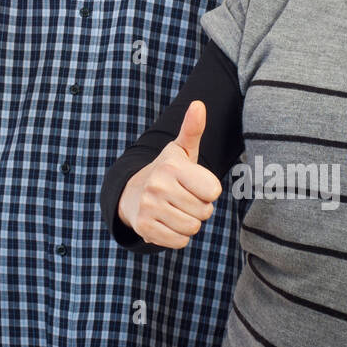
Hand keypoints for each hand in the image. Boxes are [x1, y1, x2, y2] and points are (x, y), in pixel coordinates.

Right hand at [117, 101, 222, 248]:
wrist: (132, 193)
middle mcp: (157, 186)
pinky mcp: (144, 228)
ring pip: (193, 228)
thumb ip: (192, 129)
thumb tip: (198, 104)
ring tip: (175, 210)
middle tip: (183, 198)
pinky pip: (179, 242)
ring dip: (189, 223)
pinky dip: (178, 236)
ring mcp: (148, 207)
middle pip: (204, 212)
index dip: (208, 190)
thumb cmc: (168, 172)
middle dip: (199, 208)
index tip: (194, 184)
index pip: (213, 191)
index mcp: (171, 167)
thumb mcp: (181, 151)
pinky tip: (167, 222)